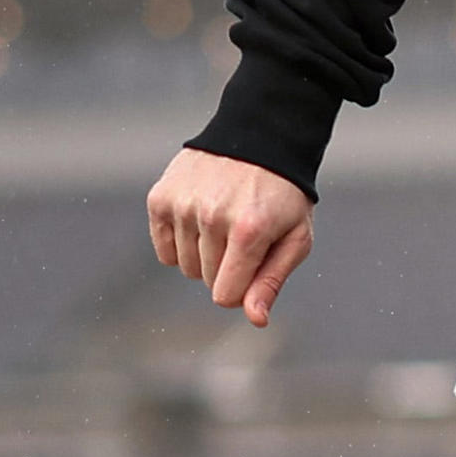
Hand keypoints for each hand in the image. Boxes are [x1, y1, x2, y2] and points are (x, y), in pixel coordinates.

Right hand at [147, 149, 314, 327]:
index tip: (254, 266)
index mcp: (249, 230)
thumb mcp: (295, 238)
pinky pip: (163, 248)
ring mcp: (183, 204)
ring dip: (203, 254)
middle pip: (205, 281)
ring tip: (223, 221)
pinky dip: (179, 242)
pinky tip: (199, 219)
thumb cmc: (283, 194)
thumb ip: (272, 281)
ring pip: (183, 267)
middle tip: (244, 232)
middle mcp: (211, 216)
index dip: (241, 289)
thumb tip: (256, 320)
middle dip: (226, 267)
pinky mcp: (161, 197)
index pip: (225, 296)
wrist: (259, 136)